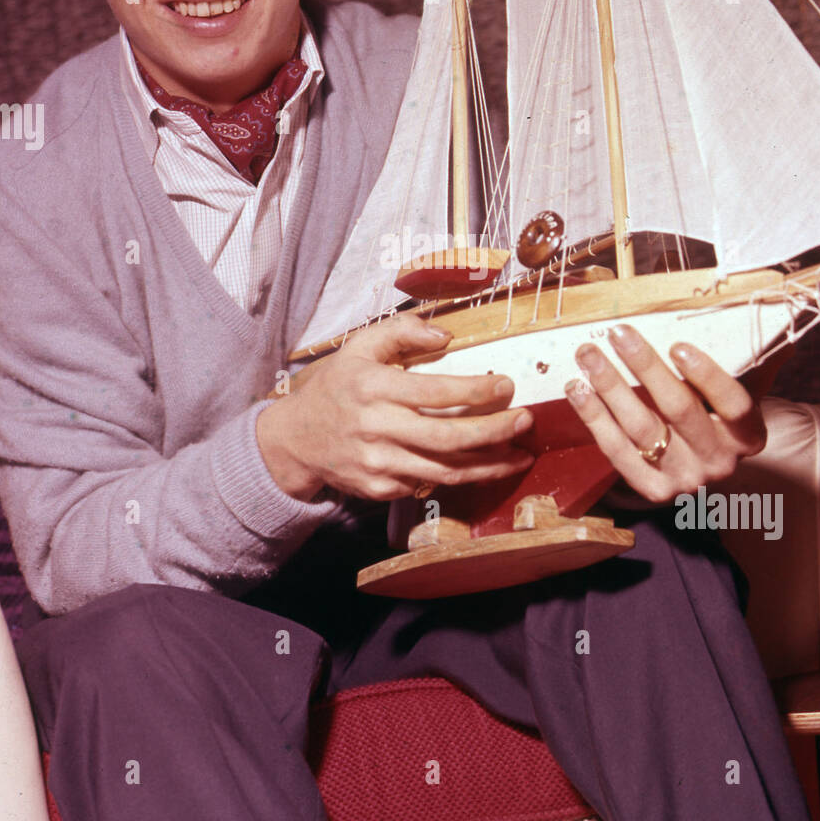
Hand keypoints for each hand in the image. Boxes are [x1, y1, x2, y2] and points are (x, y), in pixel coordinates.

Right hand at [257, 315, 533, 501]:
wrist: (294, 440)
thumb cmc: (335, 387)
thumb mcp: (359, 347)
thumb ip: (401, 331)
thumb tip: (445, 335)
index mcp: (373, 388)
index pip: (435, 392)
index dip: (476, 391)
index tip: (506, 385)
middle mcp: (376, 429)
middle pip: (447, 437)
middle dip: (493, 432)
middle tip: (524, 421)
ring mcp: (378, 464)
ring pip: (444, 470)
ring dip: (489, 465)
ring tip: (520, 454)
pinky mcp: (379, 489)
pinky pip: (427, 483)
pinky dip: (458, 477)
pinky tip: (483, 467)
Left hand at [565, 326, 766, 504]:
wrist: (703, 467)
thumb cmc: (719, 415)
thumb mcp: (745, 390)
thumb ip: (754, 357)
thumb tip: (775, 312)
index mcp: (749, 435)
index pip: (735, 405)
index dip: (708, 376)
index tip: (678, 346)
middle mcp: (720, 462)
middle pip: (679, 411)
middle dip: (646, 367)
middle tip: (619, 333)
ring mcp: (684, 479)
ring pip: (642, 429)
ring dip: (610, 387)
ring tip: (588, 354)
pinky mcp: (651, 490)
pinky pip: (616, 451)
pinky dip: (594, 418)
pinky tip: (577, 388)